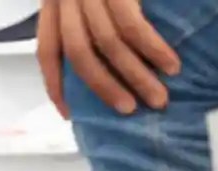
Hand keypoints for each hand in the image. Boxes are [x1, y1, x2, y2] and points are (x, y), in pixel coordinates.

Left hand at [38, 0, 180, 118]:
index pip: (47, 52)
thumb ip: (86, 20)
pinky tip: (170, 66)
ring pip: (108, 44)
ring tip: (158, 98)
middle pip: (79, 54)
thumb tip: (104, 63)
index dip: (55, 85)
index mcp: (54, 3)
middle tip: (129, 110)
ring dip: (135, 76)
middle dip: (104, 87)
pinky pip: (133, 27)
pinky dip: (153, 50)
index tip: (69, 114)